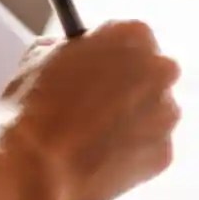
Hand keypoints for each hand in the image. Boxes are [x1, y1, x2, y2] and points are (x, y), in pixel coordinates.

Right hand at [0, 21, 180, 199]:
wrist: (37, 164)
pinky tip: (102, 156)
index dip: (116, 52)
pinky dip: (132, 152)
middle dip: (133, 83)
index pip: (136, 35)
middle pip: (154, 71)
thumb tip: (78, 53)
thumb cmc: (33, 105)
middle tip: (103, 99)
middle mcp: (158, 69)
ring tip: (95, 133)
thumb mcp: (41, 53)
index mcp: (132, 35)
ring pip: (156, 111)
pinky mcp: (165, 152)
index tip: (104, 65)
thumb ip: (72, 48)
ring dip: (135, 118)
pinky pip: (151, 147)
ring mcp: (165, 112)